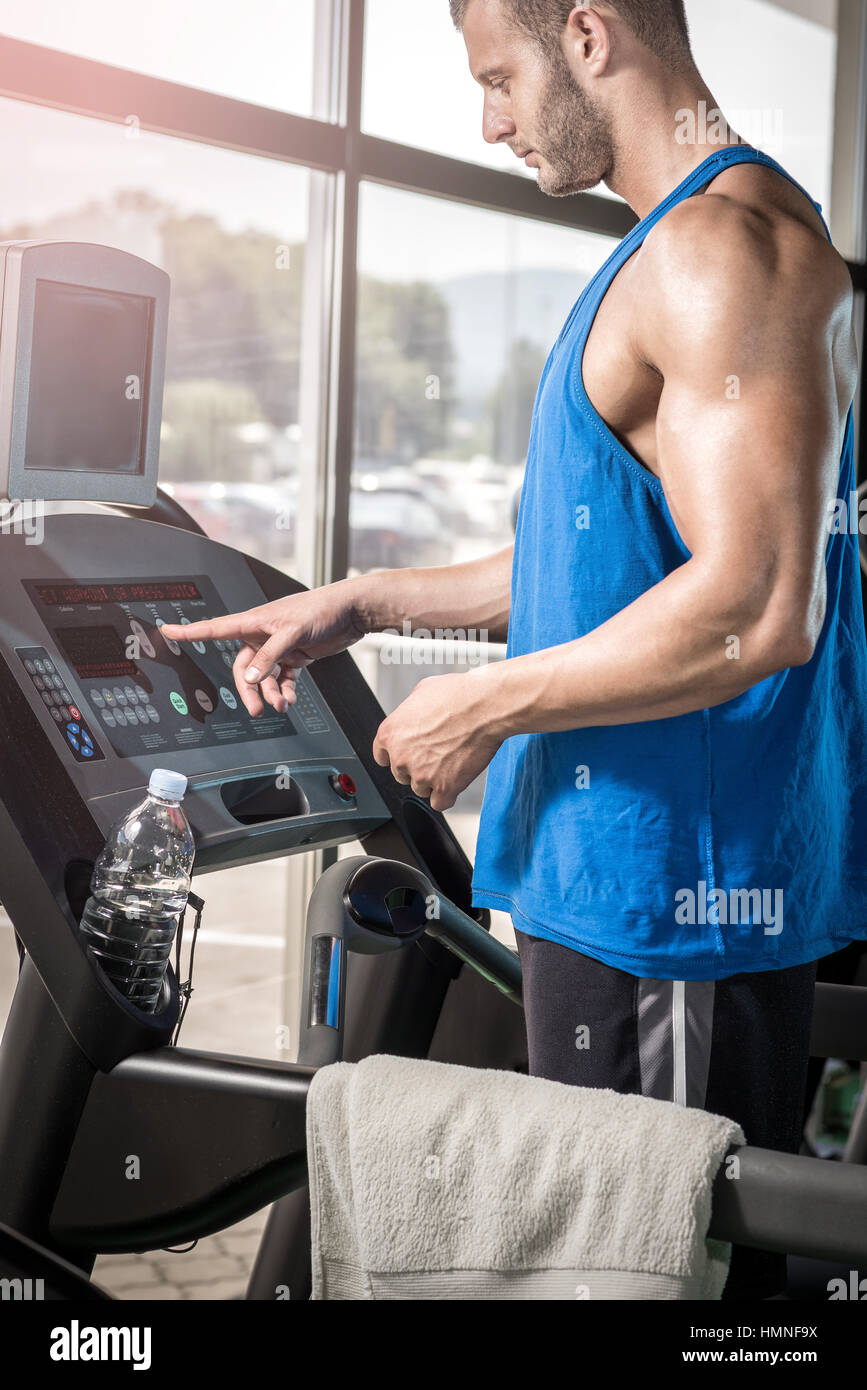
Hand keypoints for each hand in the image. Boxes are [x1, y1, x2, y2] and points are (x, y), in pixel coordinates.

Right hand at [159, 581, 364, 716]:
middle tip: (255, 709)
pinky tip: (289, 701)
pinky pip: (282, 679)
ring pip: (264, 677)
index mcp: (255, 622)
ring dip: (269, 693)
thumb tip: (250, 679)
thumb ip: (269, 657)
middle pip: (243, 667)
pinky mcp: (295, 655)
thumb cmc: (321, 609)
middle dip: (248, 689)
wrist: (351, 611)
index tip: (168, 631)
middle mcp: (262, 634)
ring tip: (281, 706)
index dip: (190, 631)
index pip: (216, 628)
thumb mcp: (292, 633)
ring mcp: (278, 646)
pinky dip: (284, 691)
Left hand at [372, 670, 502, 811]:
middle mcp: (401, 756)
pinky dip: (447, 795)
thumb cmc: (458, 695)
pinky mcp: (444, 788)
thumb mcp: (421, 691)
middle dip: (418, 767)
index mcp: (390, 733)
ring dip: (433, 780)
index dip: (397, 755)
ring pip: (421, 789)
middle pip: (402, 775)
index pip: (382, 756)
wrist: (484, 707)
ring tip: (451, 762)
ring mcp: (421, 774)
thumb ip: (409, 712)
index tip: (407, 755)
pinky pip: (439, 803)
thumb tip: (413, 717)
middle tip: (438, 753)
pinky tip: (455, 781)